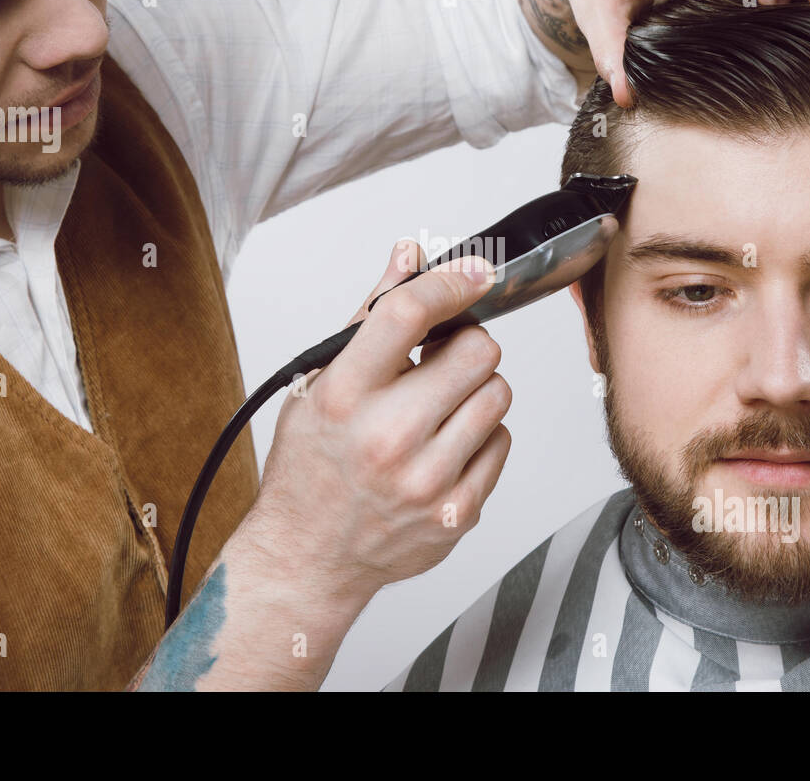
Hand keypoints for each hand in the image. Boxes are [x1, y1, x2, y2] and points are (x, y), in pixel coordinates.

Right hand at [254, 240, 511, 603]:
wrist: (308, 556)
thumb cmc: (312, 465)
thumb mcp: (321, 383)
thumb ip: (372, 316)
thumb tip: (411, 254)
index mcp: (343, 395)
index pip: (409, 312)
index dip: (452, 281)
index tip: (475, 273)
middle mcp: (385, 437)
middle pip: (479, 351)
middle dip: (466, 347)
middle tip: (441, 361)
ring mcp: (426, 480)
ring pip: (498, 394)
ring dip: (475, 392)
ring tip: (437, 408)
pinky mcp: (457, 512)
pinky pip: (502, 442)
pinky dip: (480, 437)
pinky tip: (443, 447)